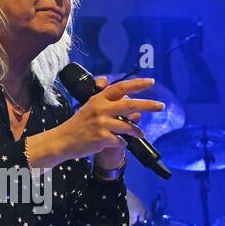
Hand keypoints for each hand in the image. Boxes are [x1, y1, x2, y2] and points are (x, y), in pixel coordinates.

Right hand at [39, 77, 163, 166]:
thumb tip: (129, 103)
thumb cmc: (79, 124)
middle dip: (148, 105)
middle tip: (161, 106)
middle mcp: (101, 109)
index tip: (151, 82)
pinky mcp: (101, 138)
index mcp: (99, 99)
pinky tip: (120, 143)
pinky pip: (121, 141)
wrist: (64, 140)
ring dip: (137, 131)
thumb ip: (108, 103)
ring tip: (140, 134)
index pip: (121, 87)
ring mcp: (101, 124)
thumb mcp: (90, 107)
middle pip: (130, 105)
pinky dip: (123, 143)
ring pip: (128, 126)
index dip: (137, 84)